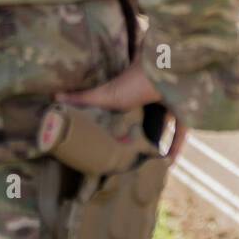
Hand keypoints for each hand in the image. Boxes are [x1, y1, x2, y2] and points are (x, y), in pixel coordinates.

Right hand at [60, 62, 187, 161]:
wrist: (163, 75)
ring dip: (159, 141)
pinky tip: (169, 163)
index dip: (123, 120)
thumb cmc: (131, 82)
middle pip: (147, 117)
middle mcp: (152, 99)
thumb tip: (54, 96)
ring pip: (165, 125)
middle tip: (133, 154)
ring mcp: (170, 105)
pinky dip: (176, 148)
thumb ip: (82, 98)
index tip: (115, 137)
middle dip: (142, 132)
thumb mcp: (105, 95)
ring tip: (150, 162)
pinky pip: (181, 133)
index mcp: (134, 93)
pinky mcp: (184, 113)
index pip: (128, 107)